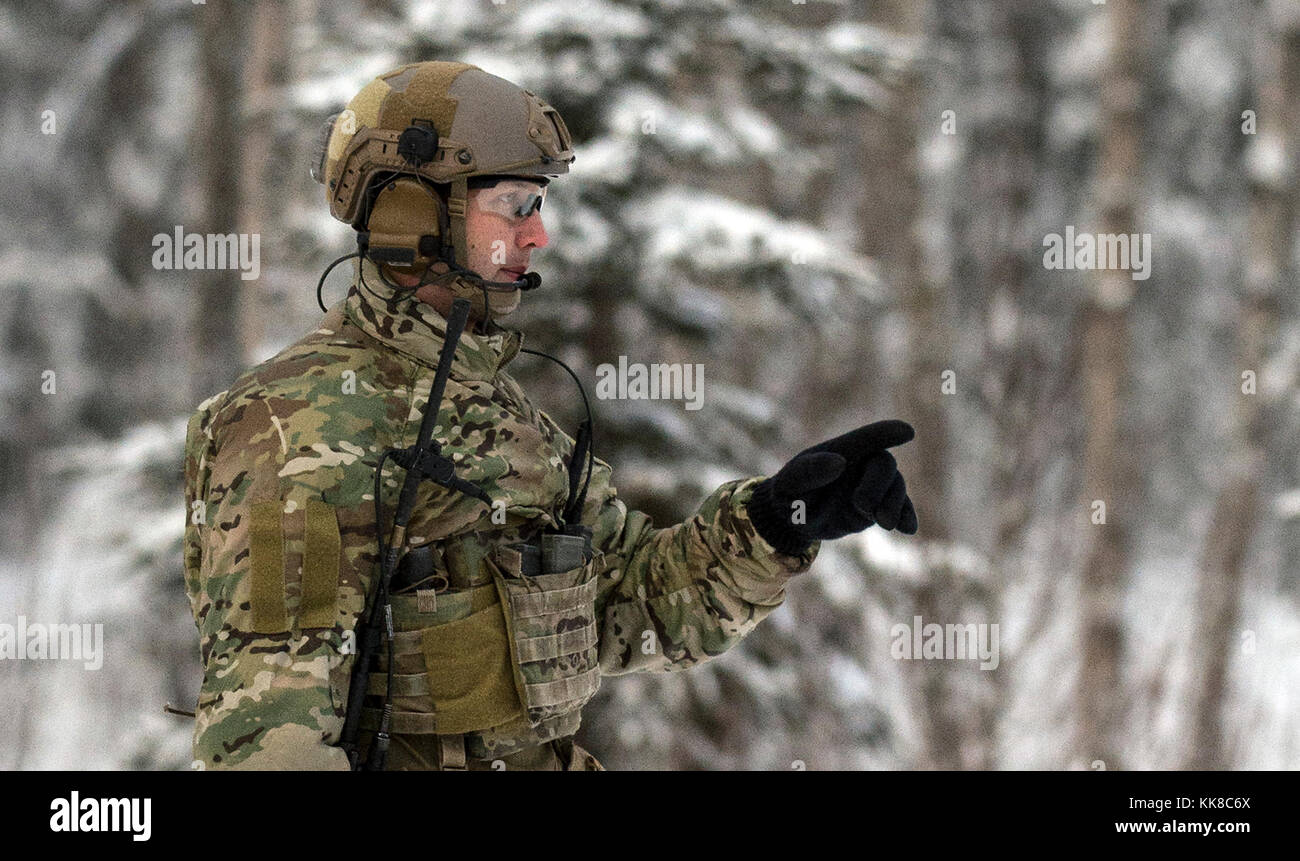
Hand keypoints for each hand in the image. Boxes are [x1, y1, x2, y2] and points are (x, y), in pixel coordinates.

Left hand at [746, 420, 917, 555]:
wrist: (792, 520)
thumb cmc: (789, 494)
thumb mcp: (790, 484)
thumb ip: (810, 471)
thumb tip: (840, 463)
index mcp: (840, 450)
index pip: (865, 439)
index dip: (886, 433)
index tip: (908, 431)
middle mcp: (861, 464)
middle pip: (884, 464)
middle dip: (879, 485)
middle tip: (863, 507)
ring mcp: (872, 486)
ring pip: (896, 487)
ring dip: (894, 504)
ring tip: (885, 524)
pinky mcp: (878, 507)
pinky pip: (900, 508)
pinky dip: (907, 516)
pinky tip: (909, 529)